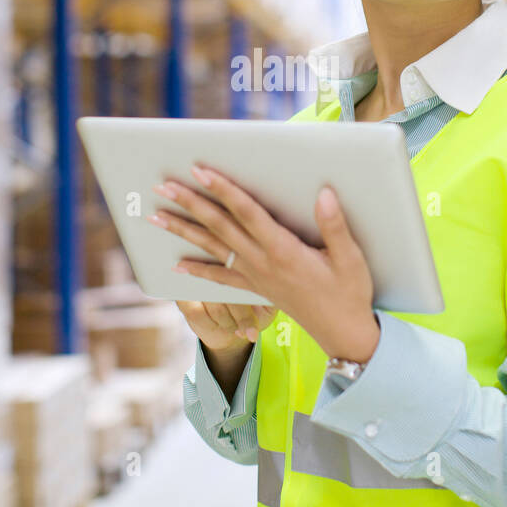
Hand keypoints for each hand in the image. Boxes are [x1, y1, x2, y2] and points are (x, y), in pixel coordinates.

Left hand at [147, 164, 380, 362]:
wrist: (343, 335)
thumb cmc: (349, 293)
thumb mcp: (350, 258)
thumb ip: (335, 225)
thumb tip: (324, 192)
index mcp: (284, 250)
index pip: (247, 212)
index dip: (223, 189)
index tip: (201, 171)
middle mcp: (262, 263)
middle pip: (219, 227)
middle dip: (190, 204)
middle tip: (163, 186)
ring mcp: (255, 277)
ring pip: (213, 249)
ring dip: (183, 231)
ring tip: (156, 217)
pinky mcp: (256, 289)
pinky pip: (219, 279)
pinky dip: (197, 271)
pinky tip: (177, 264)